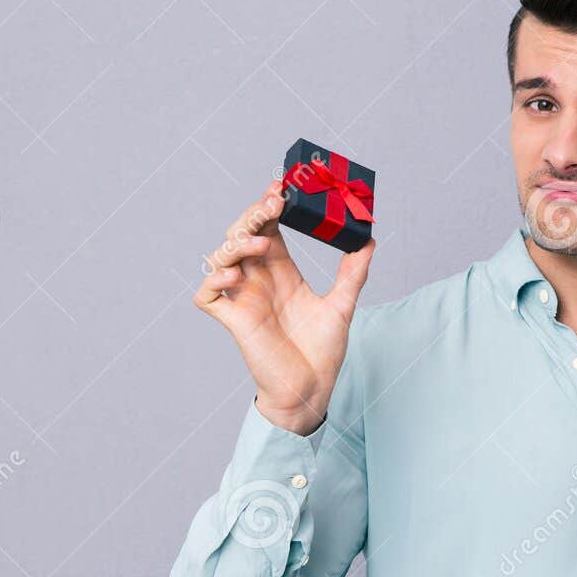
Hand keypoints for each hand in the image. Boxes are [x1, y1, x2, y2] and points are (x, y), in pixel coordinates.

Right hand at [193, 181, 374, 436]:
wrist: (312, 390)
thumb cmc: (322, 351)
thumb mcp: (342, 305)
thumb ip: (353, 272)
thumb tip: (368, 238)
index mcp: (282, 271)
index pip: (269, 226)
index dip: (270, 205)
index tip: (282, 186)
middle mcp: (259, 280)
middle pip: (242, 234)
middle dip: (252, 214)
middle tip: (273, 203)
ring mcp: (243, 299)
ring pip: (220, 257)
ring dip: (237, 243)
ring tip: (262, 242)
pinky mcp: (233, 321)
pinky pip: (208, 295)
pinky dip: (214, 281)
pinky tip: (235, 277)